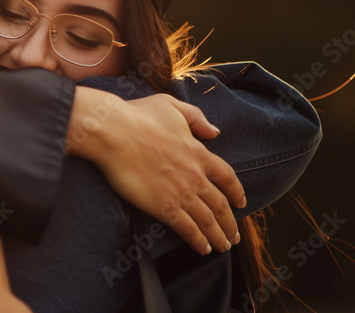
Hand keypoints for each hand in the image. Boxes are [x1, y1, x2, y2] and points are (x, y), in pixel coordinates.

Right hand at [68, 88, 244, 254]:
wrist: (114, 132)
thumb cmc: (137, 116)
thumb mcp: (171, 106)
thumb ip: (196, 118)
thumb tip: (214, 131)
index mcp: (198, 152)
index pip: (227, 177)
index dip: (237, 192)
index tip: (240, 202)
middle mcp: (195, 176)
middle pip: (221, 205)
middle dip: (230, 223)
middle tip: (234, 235)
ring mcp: (181, 193)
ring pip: (208, 221)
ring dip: (218, 236)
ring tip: (223, 246)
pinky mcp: (164, 207)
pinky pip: (188, 229)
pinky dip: (198, 241)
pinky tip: (203, 248)